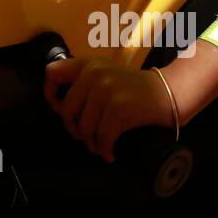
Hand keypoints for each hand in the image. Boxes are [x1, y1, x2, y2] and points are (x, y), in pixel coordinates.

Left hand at [43, 56, 175, 162]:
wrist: (166, 93)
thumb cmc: (132, 89)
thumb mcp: (104, 73)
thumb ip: (82, 82)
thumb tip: (58, 106)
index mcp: (86, 64)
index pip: (52, 73)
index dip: (51, 95)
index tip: (61, 110)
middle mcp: (93, 74)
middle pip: (66, 111)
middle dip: (74, 129)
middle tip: (86, 136)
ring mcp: (106, 90)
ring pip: (83, 128)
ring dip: (91, 143)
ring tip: (100, 145)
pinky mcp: (118, 108)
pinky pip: (102, 138)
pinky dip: (105, 150)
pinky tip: (110, 153)